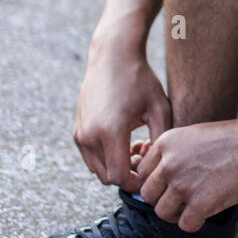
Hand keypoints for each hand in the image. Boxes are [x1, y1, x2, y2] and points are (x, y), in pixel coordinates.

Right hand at [73, 36, 170, 189]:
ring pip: (97, 169)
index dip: (136, 182)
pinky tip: (123, 141)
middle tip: (145, 155)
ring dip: (115, 167)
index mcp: (110, 130)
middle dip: (127, 175)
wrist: (112, 55)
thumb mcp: (159, 108)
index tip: (151, 170)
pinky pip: (90, 157)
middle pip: (106, 177)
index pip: (119, 177)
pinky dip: (105, 157)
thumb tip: (156, 168)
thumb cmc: (140, 79)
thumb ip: (160, 141)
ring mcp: (80, 133)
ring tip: (135, 147)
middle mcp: (89, 135)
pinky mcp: (77, 129)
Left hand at [136, 119, 237, 230]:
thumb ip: (172, 154)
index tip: (168, 185)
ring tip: (192, 206)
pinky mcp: (200, 203)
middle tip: (180, 199)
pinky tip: (205, 212)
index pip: (141, 173)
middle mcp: (169, 164)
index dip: (155, 182)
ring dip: (176, 213)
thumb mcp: (192, 135)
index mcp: (166, 144)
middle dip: (162, 199)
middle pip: (148, 194)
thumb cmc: (231, 139)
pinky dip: (194, 222)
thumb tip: (159, 178)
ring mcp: (183, 184)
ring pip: (162, 212)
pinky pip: (185, 224)